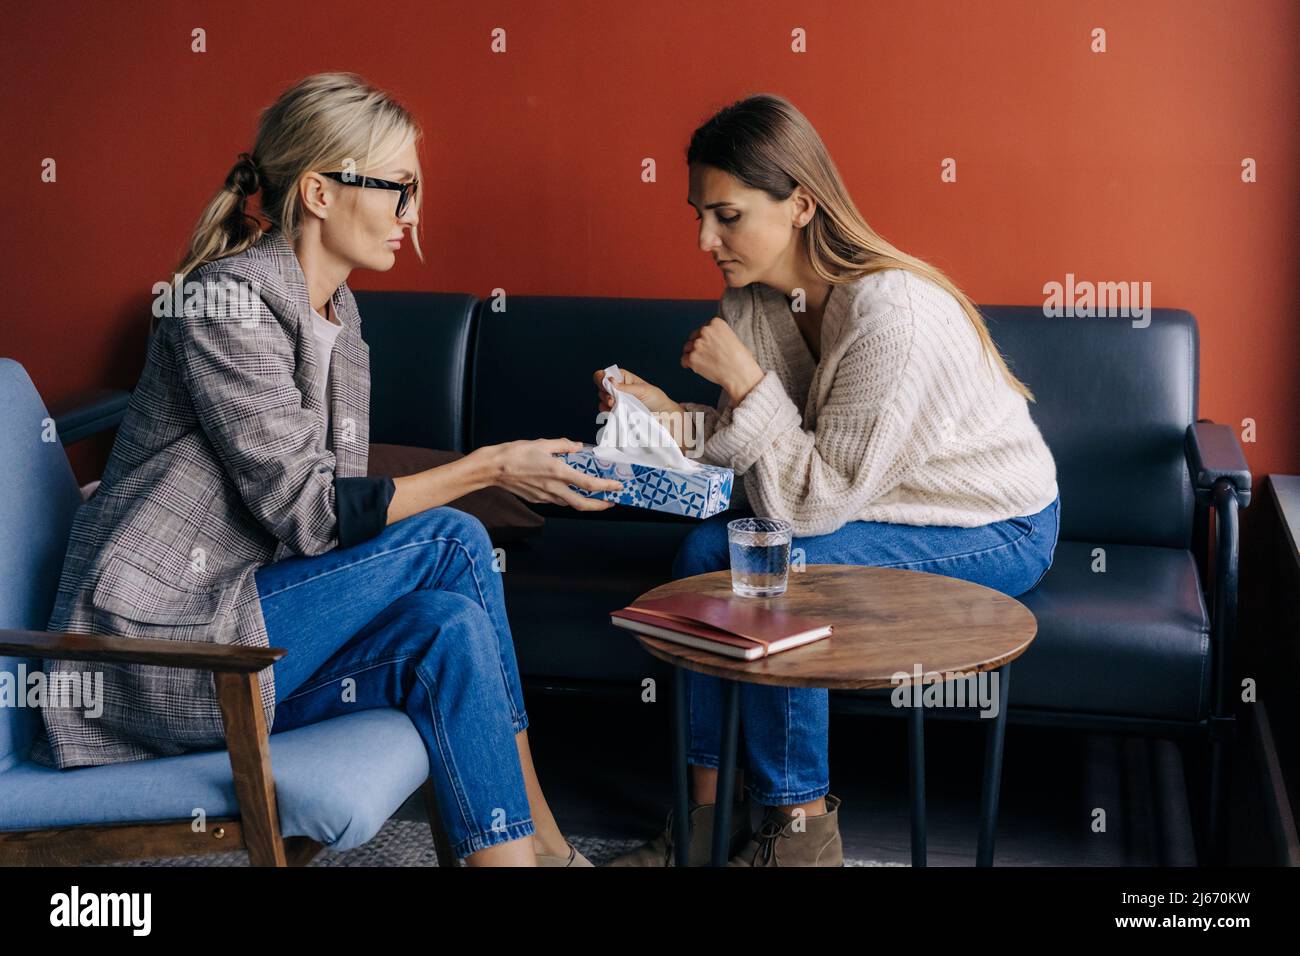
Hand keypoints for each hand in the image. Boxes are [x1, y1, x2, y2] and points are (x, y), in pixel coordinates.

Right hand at [474, 438, 623, 510]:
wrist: (492, 469)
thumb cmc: (515, 454)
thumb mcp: (542, 443)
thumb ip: (563, 445)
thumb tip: (577, 446)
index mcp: (558, 472)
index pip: (588, 484)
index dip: (606, 487)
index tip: (617, 486)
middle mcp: (554, 488)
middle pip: (582, 504)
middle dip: (599, 506)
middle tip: (611, 503)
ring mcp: (545, 496)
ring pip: (570, 504)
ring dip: (583, 503)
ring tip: (593, 497)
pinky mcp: (537, 499)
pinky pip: (557, 501)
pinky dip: (567, 498)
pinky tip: (569, 491)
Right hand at [592, 367, 684, 416]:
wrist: (663, 416)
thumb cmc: (656, 399)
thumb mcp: (642, 390)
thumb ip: (625, 387)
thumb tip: (610, 380)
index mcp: (623, 378)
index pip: (605, 374)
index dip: (602, 378)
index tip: (606, 383)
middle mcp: (617, 388)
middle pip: (601, 387)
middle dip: (605, 392)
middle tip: (613, 399)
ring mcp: (616, 401)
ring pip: (601, 399)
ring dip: (606, 402)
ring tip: (615, 405)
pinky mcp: (617, 412)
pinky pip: (604, 411)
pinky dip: (606, 411)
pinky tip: (614, 412)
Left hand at [681, 317, 764, 403]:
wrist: (741, 374)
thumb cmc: (741, 358)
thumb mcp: (732, 337)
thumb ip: (717, 334)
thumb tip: (706, 340)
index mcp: (715, 323)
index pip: (702, 329)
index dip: (705, 339)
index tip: (710, 346)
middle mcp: (705, 331)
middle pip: (693, 337)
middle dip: (698, 346)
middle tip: (707, 355)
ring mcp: (697, 344)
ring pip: (687, 348)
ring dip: (693, 354)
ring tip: (704, 362)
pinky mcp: (692, 358)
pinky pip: (683, 360)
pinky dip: (688, 364)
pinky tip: (697, 367)